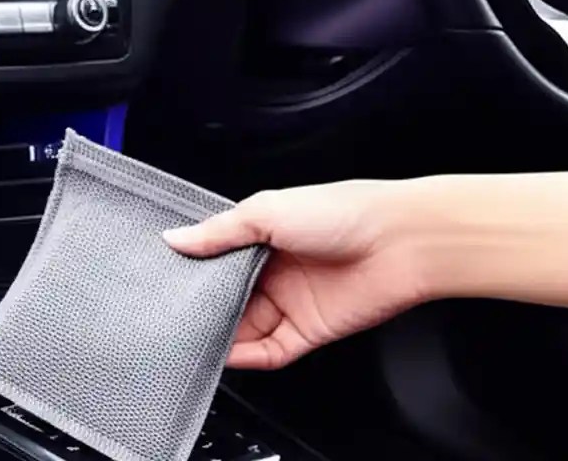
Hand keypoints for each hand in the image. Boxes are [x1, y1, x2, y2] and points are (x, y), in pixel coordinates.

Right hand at [162, 181, 426, 369]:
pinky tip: (228, 354)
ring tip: (194, 338)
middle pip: (227, 299)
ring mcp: (291, 302)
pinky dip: (247, 357)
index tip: (166, 281)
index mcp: (263, 236)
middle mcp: (275, 271)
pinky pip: (270, 350)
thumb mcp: (267, 210)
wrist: (400, 240)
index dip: (194, 273)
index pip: (217, 261)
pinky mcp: (308, 331)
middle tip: (174, 315)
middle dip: (203, 309)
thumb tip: (175, 239)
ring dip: (221, 336)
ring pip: (244, 329)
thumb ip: (219, 231)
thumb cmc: (343, 211)